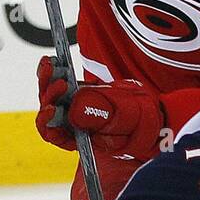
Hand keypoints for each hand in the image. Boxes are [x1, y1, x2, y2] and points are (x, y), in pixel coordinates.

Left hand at [35, 56, 167, 159]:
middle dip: (48, 94)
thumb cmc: (141, 120)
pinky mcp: (78, 94)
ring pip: (51, 98)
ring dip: (47, 81)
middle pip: (49, 113)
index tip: (52, 108)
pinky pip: (58, 85)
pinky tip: (52, 61)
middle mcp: (73, 125)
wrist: (152, 111)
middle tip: (55, 77)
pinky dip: (53, 73)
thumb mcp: (127, 118)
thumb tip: (74, 111)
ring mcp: (75, 109)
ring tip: (50, 64)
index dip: (48, 123)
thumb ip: (104, 117)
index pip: (55, 135)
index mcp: (82, 138)